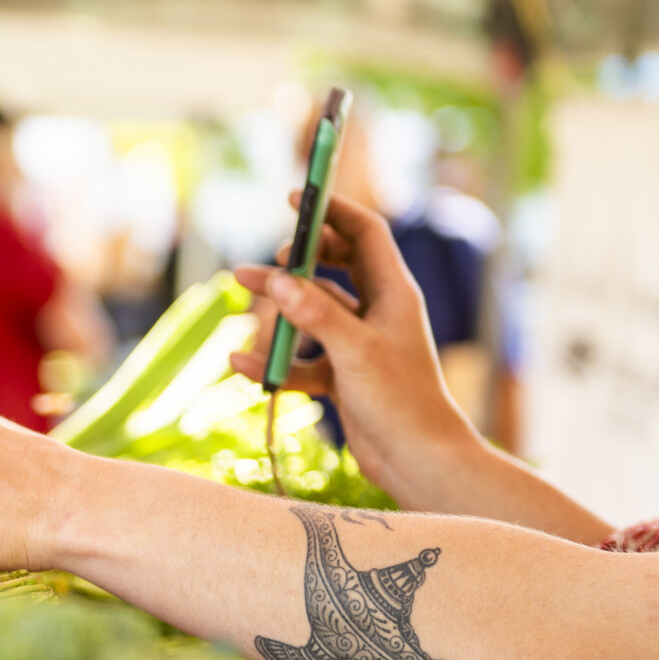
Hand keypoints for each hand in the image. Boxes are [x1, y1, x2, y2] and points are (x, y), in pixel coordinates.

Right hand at [229, 192, 476, 512]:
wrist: (419, 462)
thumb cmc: (402, 403)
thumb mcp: (355, 352)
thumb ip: (316, 314)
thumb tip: (278, 281)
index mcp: (393, 293)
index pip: (363, 234)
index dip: (331, 211)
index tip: (296, 197)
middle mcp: (377, 312)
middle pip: (334, 265)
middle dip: (297, 258)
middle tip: (268, 258)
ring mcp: (358, 343)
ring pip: (311, 310)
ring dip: (277, 304)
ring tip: (240, 290)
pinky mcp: (344, 375)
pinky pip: (303, 357)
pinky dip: (276, 359)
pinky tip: (243, 366)